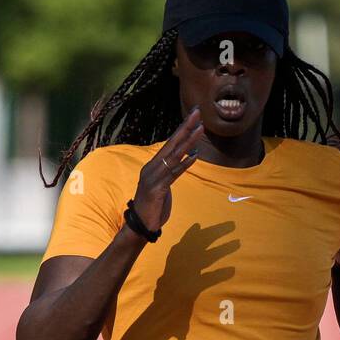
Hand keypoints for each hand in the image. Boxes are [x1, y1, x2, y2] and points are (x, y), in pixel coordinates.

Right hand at [131, 107, 203, 232]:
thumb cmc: (152, 209)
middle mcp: (152, 168)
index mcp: (153, 166)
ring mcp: (153, 178)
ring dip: (188, 141)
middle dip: (185, 127)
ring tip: (200, 128)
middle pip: (172, 144)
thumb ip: (170, 174)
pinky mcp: (156, 190)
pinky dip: (184, 165)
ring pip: (174, 156)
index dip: (182, 129)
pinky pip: (173, 175)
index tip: (194, 116)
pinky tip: (194, 156)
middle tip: (198, 112)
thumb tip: (182, 163)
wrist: (139, 227)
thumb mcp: (163, 188)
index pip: (170, 144)